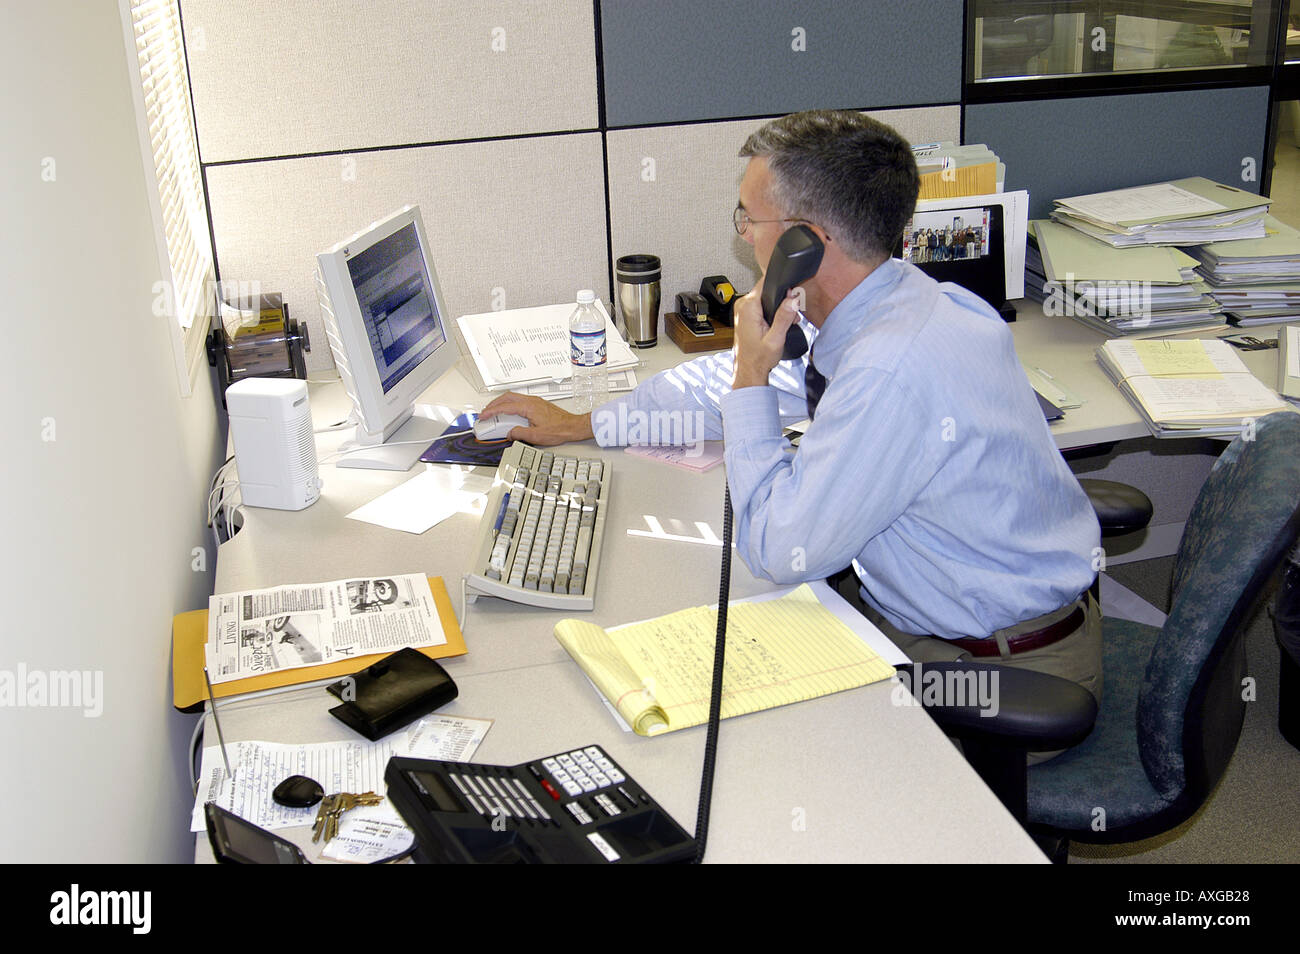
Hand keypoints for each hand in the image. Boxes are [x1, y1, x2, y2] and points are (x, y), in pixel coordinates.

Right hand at [478, 392, 593, 446]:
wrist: (573, 426)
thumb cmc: (560, 429)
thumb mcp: (536, 436)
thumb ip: (519, 434)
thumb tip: (510, 434)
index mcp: (528, 407)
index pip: (504, 407)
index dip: (491, 411)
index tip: (483, 416)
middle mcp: (531, 401)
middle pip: (506, 397)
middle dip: (493, 404)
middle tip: (485, 413)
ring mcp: (534, 401)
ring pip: (512, 397)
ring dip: (501, 404)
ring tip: (494, 413)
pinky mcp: (537, 404)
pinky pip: (519, 401)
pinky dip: (509, 405)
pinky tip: (508, 413)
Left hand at [732, 275, 802, 389]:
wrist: (749, 370)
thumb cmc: (758, 359)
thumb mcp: (775, 339)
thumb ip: (784, 318)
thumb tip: (792, 299)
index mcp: (748, 307)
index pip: (767, 283)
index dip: (782, 289)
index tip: (791, 298)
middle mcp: (743, 305)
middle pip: (768, 290)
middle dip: (782, 300)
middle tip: (790, 317)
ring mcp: (743, 310)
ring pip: (766, 298)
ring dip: (778, 308)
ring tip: (784, 323)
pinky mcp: (746, 315)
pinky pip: (762, 305)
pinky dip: (772, 312)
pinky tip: (777, 324)